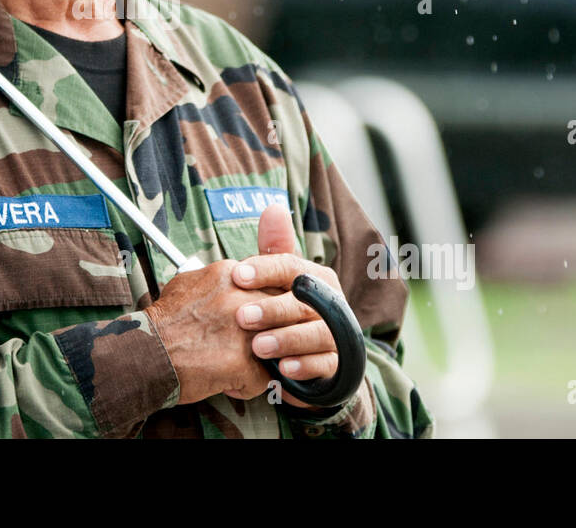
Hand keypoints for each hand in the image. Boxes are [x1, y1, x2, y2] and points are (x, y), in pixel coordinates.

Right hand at [144, 259, 278, 403]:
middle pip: (280, 313)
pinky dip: (247, 385)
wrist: (145, 352)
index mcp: (231, 275)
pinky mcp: (243, 361)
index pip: (270, 285)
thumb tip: (233, 284)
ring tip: (241, 364)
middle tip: (251, 344)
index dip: (265, 307)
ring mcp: (246, 330)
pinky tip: (227, 382)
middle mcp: (242, 297)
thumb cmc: (162, 322)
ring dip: (263, 358)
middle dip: (271, 331)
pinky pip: (264, 378)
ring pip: (278, 345)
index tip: (258, 320)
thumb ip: (217, 282)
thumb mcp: (187, 284)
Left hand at [230, 203, 345, 408]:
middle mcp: (331, 302)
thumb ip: (274, 248)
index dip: (265, 269)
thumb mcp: (277, 280)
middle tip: (241, 316)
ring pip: (316, 333)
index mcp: (315, 276)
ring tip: (258, 346)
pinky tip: (283, 368)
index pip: (291, 266)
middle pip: (304, 300)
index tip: (237, 275)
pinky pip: (325, 364)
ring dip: (287, 339)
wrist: (307, 355)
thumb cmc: (286, 310)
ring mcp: (337, 333)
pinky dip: (304, 365)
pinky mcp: (338, 363)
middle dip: (272, 308)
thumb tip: (273, 207)